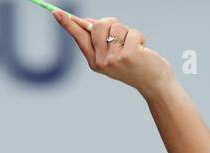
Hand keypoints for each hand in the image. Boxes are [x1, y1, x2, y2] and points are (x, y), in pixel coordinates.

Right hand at [54, 13, 171, 94]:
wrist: (153, 83)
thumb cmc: (135, 65)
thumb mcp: (114, 54)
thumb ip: (101, 39)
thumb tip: (88, 21)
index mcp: (94, 61)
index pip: (79, 38)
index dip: (68, 24)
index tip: (56, 12)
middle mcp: (100, 62)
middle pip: (98, 24)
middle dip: (112, 23)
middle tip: (122, 36)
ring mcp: (113, 60)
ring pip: (116, 27)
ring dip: (128, 32)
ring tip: (134, 48)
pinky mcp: (127, 56)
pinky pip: (131, 32)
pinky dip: (139, 37)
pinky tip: (142, 51)